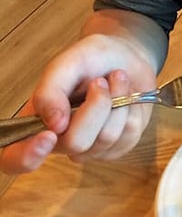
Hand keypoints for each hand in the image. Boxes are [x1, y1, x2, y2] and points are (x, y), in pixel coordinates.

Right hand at [0, 33, 157, 174]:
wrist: (126, 56)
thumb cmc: (91, 60)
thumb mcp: (66, 64)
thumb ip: (50, 91)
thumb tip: (53, 124)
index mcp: (36, 122)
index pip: (15, 159)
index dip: (26, 157)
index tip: (50, 134)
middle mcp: (60, 142)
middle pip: (75, 143)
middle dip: (96, 105)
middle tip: (99, 81)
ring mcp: (90, 149)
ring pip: (106, 138)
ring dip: (117, 100)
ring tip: (114, 81)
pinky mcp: (117, 148)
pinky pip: (128, 136)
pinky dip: (131, 107)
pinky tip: (126, 96)